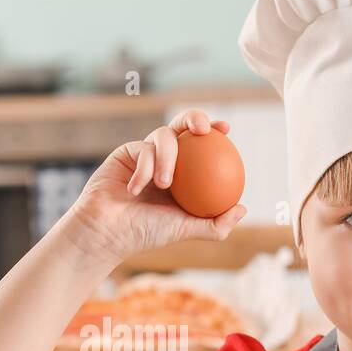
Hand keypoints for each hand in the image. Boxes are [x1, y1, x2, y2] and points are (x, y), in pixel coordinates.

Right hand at [64, 108, 247, 262]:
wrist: (108, 232)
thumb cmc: (146, 233)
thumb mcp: (186, 230)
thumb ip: (216, 223)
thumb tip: (243, 208)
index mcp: (183, 173)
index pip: (203, 146)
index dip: (215, 131)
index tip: (226, 129)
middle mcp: (165, 159)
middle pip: (183, 126)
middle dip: (195, 117)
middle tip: (203, 129)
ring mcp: (145, 153)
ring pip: (164, 137)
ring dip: (167, 158)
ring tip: (164, 183)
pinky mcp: (126, 152)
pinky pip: (143, 149)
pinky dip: (144, 169)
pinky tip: (137, 188)